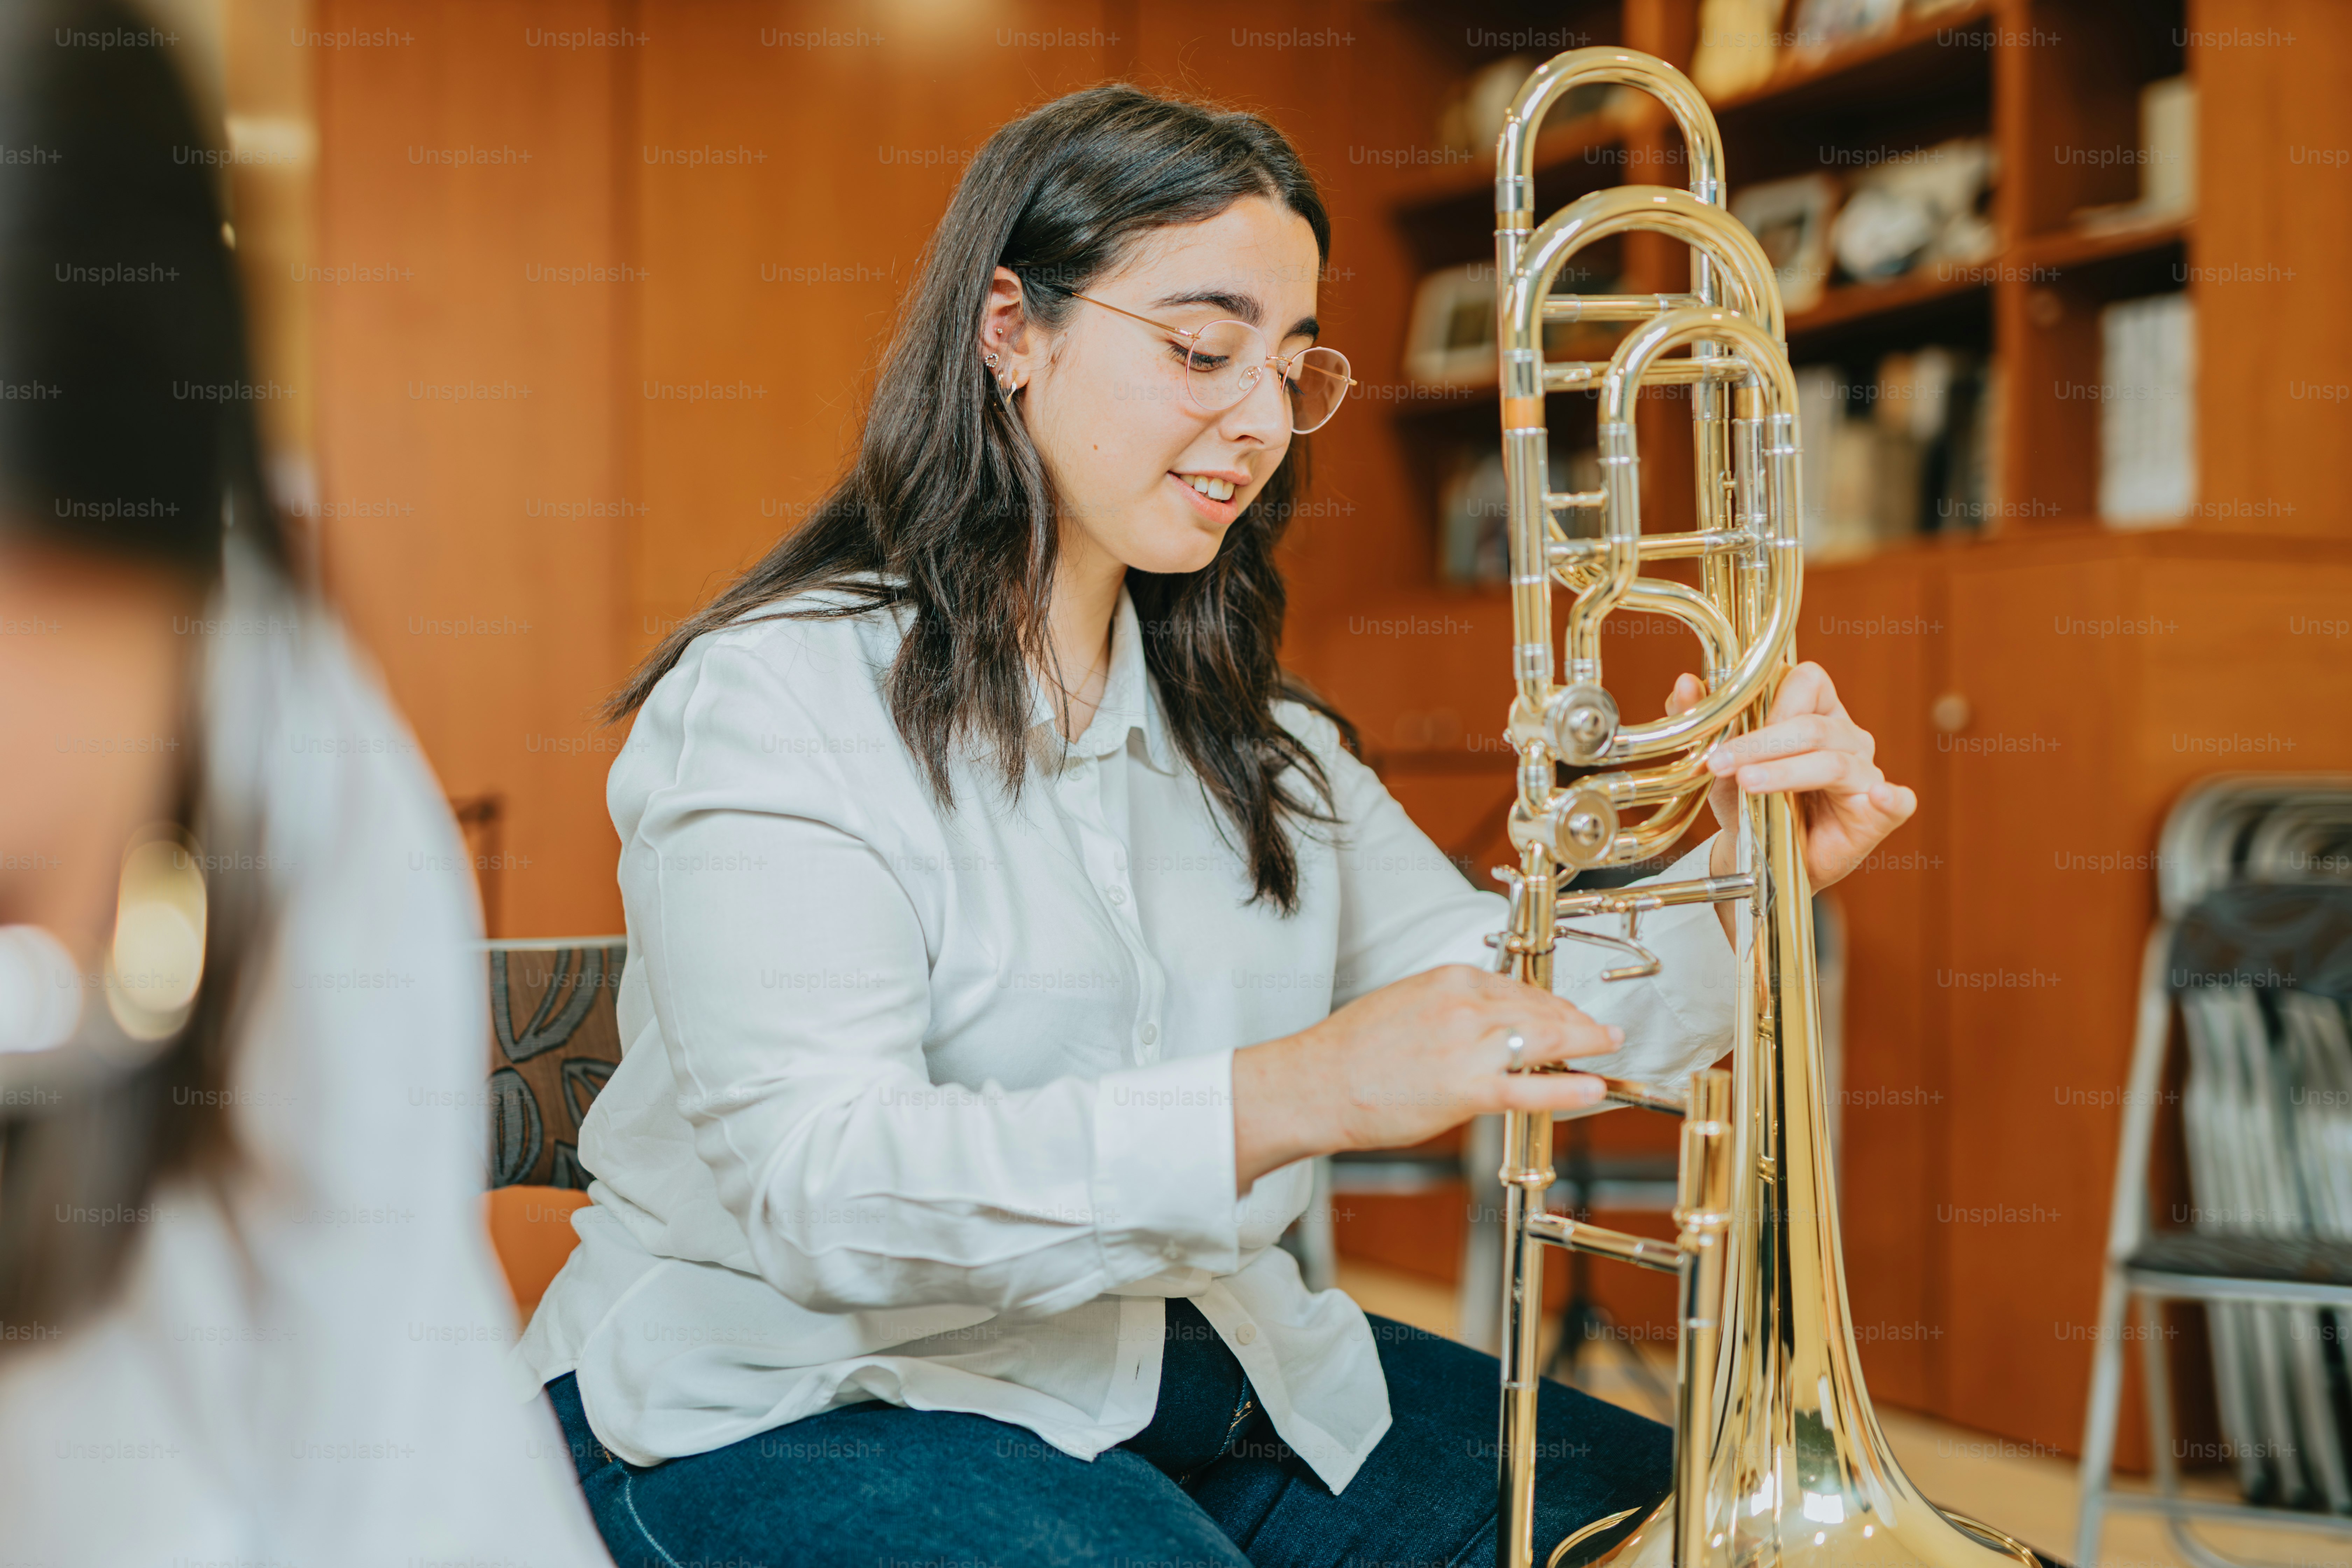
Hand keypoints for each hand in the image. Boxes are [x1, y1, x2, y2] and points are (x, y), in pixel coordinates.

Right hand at [1231, 965, 1621, 1191]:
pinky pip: (1529, 1088)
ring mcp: (1468, 1046)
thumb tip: (1492, 1020)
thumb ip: (1454, 1006)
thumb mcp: (1409, 1003)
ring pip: (1544, 1041)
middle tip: (1603, 1032)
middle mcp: (1465, 1005)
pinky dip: (1567, 1088)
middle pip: (1541, 1010)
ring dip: (1583, 1045)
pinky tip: (1593, 1086)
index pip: (1520, 987)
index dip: (1553, 1003)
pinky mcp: (1465, 1089)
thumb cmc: (1355, 1050)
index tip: (1569, 1013)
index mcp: (1451, 979)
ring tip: (1606, 1049)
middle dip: (1578, 1021)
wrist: (1316, 1083)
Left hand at [1667, 661, 1915, 895]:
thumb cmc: (1750, 804)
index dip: (1765, 699)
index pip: (1805, 681)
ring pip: (1833, 762)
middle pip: (1812, 726)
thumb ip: (1703, 722)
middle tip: (1721, 764)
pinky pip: (1897, 802)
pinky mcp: (1878, 814)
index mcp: (1815, 712)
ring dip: (1786, 772)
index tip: (1725, 730)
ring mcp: (1866, 774)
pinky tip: (1880, 795)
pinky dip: (1890, 797)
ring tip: (1747, 784)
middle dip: (1762, 743)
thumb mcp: (1720, 765)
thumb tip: (1684, 683)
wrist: (1761, 861)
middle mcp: (1847, 737)